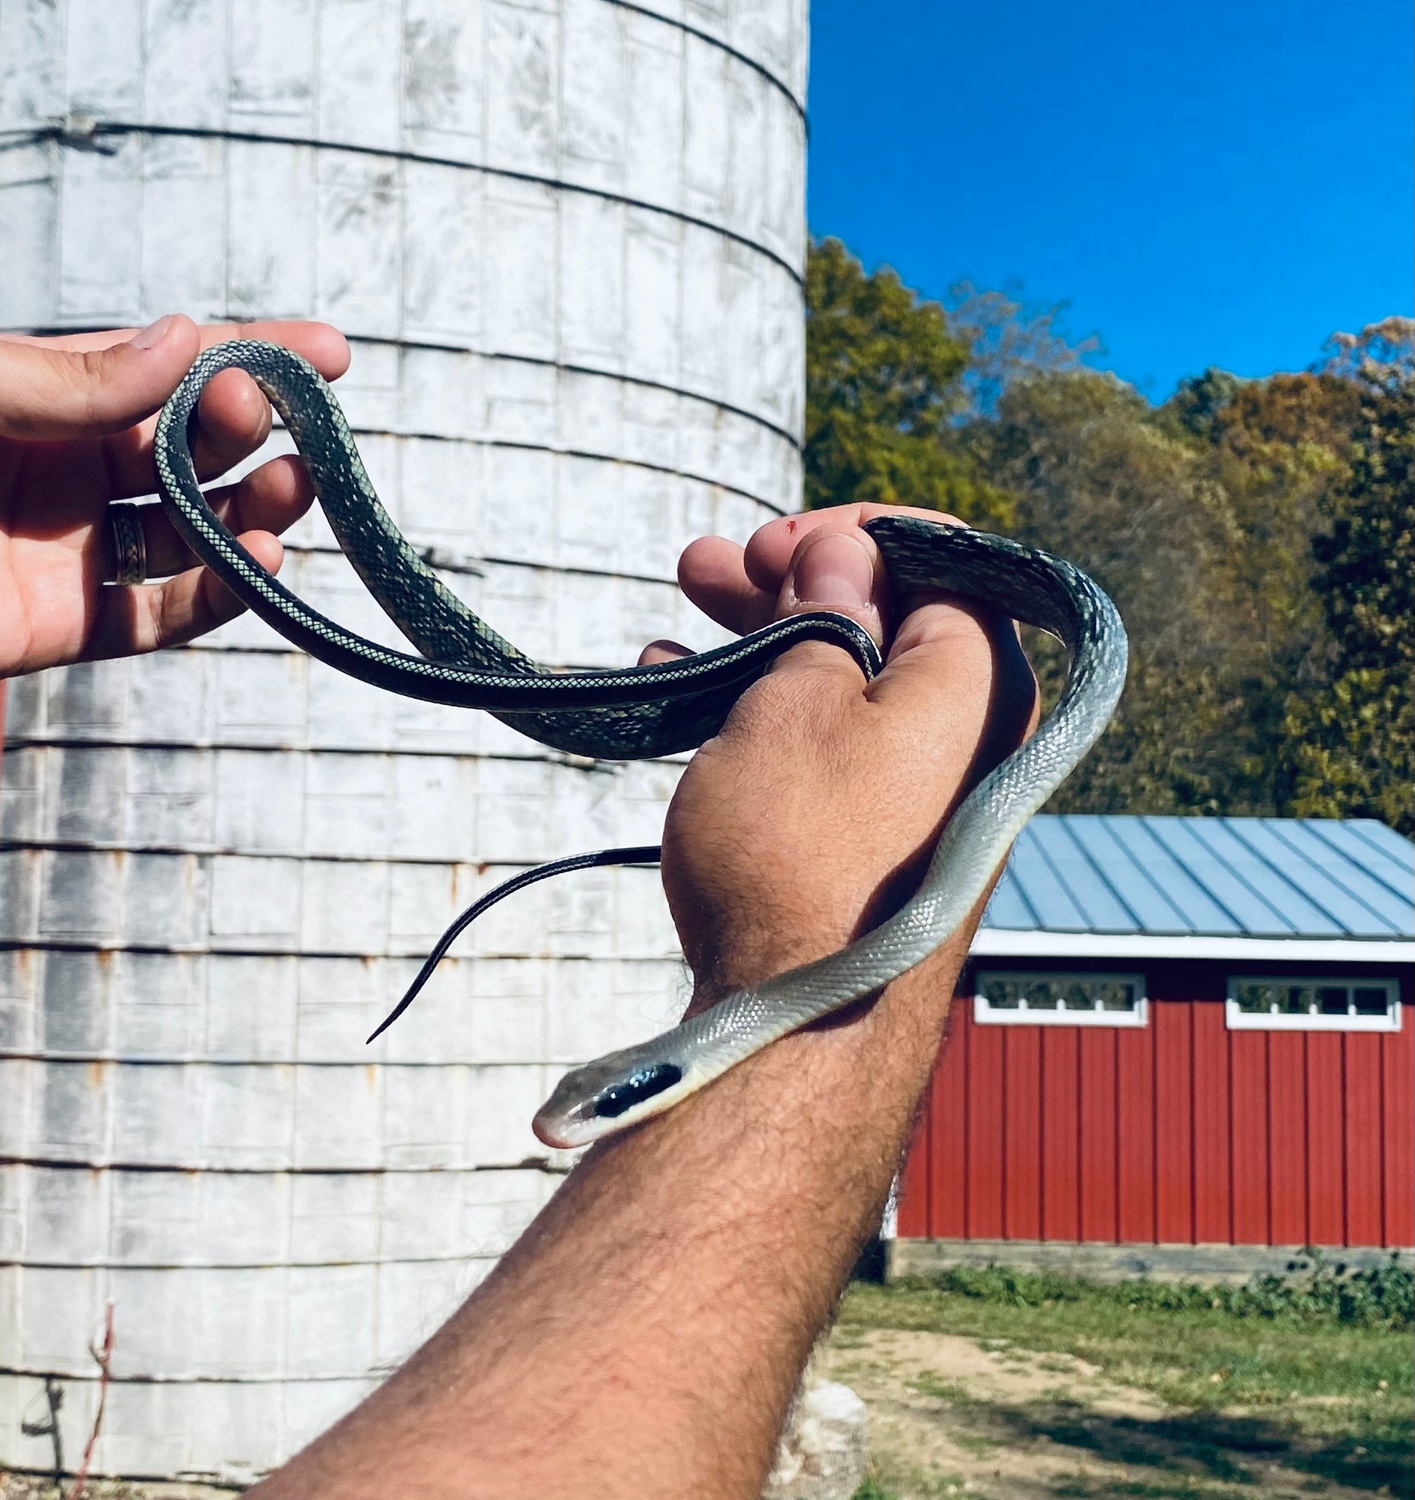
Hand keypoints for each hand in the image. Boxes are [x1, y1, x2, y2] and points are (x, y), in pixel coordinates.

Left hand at [0, 314, 348, 677]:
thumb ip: (66, 378)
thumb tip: (183, 340)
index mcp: (44, 399)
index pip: (164, 367)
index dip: (248, 355)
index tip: (328, 354)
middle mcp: (67, 472)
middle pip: (190, 449)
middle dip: (246, 429)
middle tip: (266, 414)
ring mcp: (73, 550)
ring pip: (192, 531)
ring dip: (254, 511)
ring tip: (294, 488)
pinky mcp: (68, 627)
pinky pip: (159, 617)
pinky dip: (218, 597)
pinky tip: (260, 564)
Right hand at [649, 503, 1037, 1001]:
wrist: (797, 1024)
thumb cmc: (795, 852)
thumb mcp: (793, 699)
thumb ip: (823, 612)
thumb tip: (842, 559)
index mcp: (979, 679)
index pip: (936, 557)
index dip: (845, 535)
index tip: (768, 545)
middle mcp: (972, 734)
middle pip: (884, 618)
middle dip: (785, 585)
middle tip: (704, 569)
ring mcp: (928, 793)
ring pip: (845, 686)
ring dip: (760, 648)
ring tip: (674, 626)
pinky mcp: (884, 841)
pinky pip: (832, 750)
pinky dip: (767, 716)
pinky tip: (688, 699)